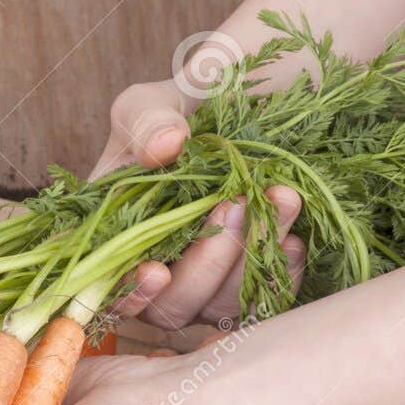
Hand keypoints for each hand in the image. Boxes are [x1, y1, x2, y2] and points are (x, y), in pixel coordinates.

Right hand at [92, 79, 306, 329]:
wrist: (260, 97)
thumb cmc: (192, 104)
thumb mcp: (156, 100)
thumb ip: (146, 120)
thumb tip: (164, 147)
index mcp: (116, 237)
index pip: (110, 291)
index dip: (129, 294)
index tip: (156, 271)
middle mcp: (158, 272)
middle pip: (171, 308)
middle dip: (206, 264)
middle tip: (235, 202)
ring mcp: (207, 284)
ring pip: (221, 307)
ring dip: (252, 258)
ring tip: (282, 196)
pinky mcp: (252, 282)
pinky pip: (267, 300)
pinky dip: (282, 270)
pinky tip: (294, 231)